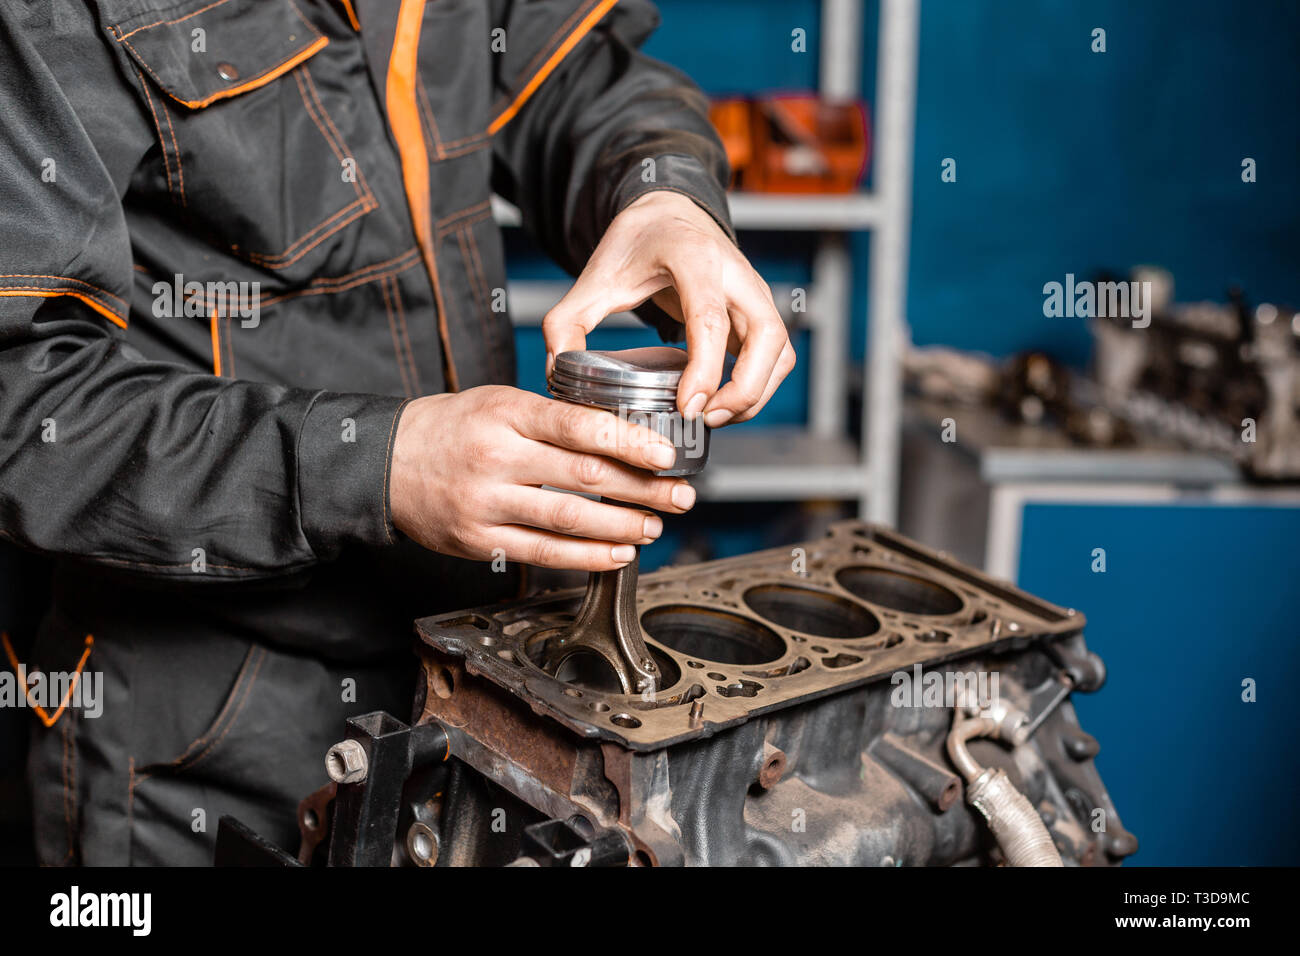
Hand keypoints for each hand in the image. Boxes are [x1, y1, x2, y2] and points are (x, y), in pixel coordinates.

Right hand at [390, 386, 696, 570]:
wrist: (386, 463)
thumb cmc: (453, 427)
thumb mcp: (501, 402)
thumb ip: (554, 417)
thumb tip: (623, 438)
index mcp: (508, 412)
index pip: (580, 426)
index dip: (630, 443)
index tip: (667, 454)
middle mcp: (497, 456)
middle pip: (585, 476)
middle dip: (643, 489)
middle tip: (682, 496)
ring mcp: (486, 502)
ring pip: (569, 519)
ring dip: (622, 526)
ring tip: (655, 526)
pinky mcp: (480, 540)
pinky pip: (544, 553)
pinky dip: (588, 557)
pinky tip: (619, 554)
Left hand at [543, 190, 795, 426]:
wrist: (668, 214)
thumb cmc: (637, 243)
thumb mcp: (595, 276)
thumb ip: (567, 321)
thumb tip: (558, 369)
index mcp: (694, 259)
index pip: (711, 319)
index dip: (705, 369)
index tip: (688, 405)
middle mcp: (735, 274)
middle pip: (767, 337)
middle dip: (745, 389)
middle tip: (706, 417)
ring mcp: (754, 293)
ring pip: (779, 350)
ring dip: (757, 392)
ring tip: (714, 416)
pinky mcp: (759, 312)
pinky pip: (777, 356)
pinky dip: (761, 386)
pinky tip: (724, 403)